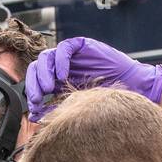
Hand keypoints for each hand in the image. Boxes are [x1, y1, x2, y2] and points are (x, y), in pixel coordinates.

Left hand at [26, 37, 161, 121]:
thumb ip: (55, 108)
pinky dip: (60, 61)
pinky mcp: (80, 45)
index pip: (35, 82)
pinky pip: (64, 48)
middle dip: (34, 84)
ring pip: (46, 57)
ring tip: (50, 88)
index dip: (32, 93)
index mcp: (56, 81)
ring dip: (44, 73)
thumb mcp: (75, 106)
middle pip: (37, 68)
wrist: (129, 88)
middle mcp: (60, 67)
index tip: (34, 108)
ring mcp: (70, 56)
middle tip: (38, 98)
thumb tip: (33, 116)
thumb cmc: (105, 100)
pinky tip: (63, 75)